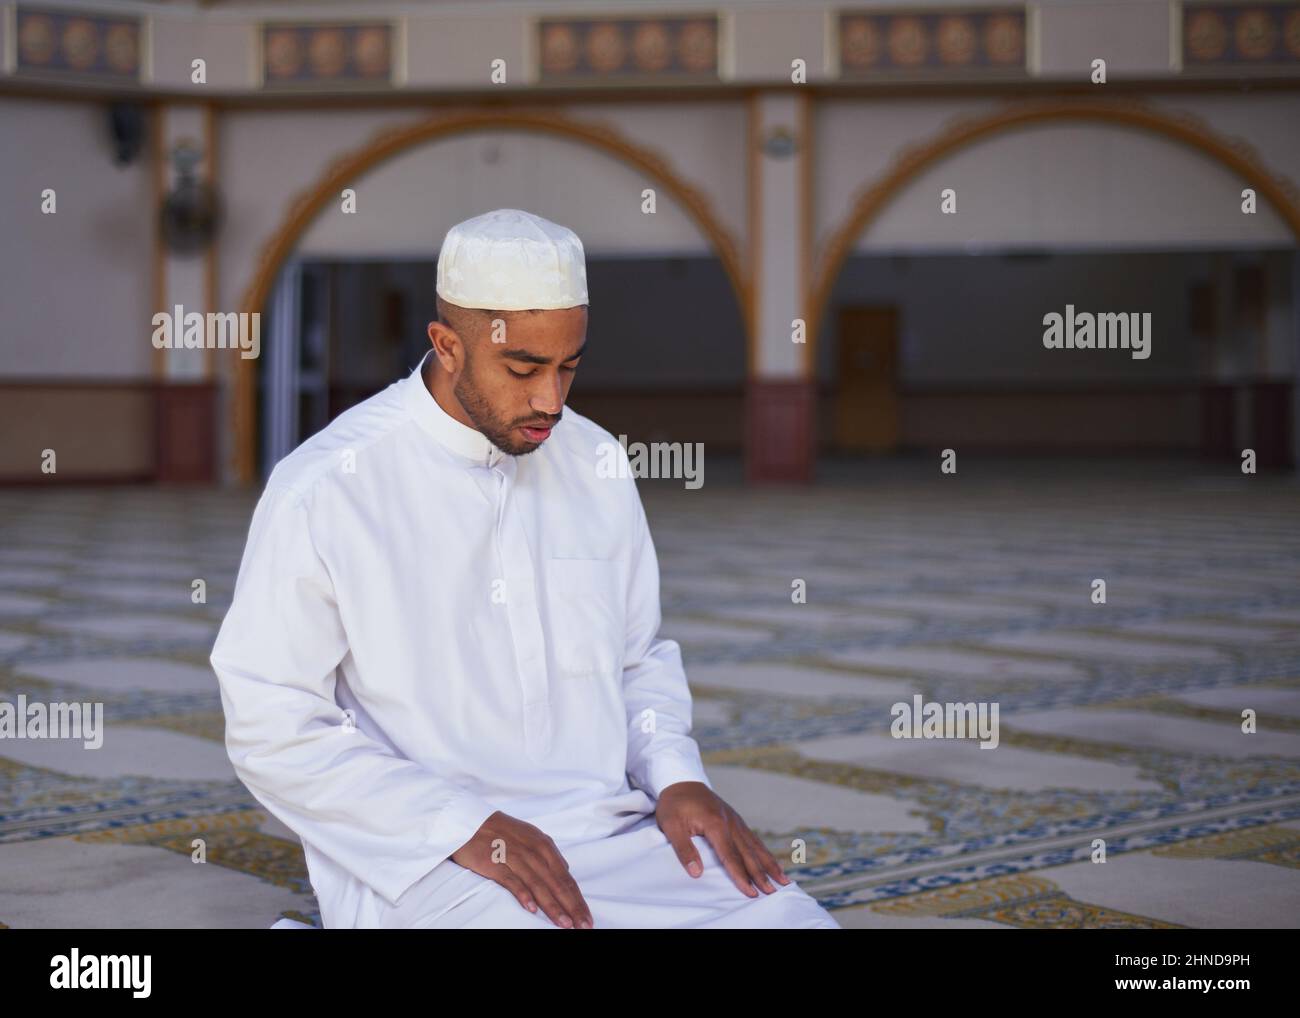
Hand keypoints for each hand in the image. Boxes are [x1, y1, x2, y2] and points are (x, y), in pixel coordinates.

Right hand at [451, 811, 593, 928]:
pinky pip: (512, 881)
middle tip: (584, 926)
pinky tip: (532, 909)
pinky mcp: (496, 863)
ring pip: (539, 885)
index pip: (566, 878)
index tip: (587, 918)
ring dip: (553, 906)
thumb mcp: (531, 837)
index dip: (578, 899)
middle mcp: (534, 852)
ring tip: (564, 924)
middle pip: (557, 883)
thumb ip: (548, 855)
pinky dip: (523, 894)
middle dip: (572, 907)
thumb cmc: (502, 832)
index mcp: (545, 846)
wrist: (470, 822)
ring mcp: (516, 857)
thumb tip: (564, 871)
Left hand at [654, 782, 790, 897]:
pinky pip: (753, 839)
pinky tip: (771, 862)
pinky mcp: (735, 819)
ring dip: (769, 864)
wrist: (680, 780)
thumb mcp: (670, 825)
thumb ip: (684, 849)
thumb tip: (696, 873)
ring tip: (783, 880)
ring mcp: (735, 820)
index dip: (741, 876)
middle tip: (772, 892)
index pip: (730, 856)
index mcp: (715, 824)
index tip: (751, 893)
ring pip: (755, 846)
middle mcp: (730, 823)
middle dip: (761, 875)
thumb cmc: (673, 804)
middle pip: (748, 853)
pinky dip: (764, 852)